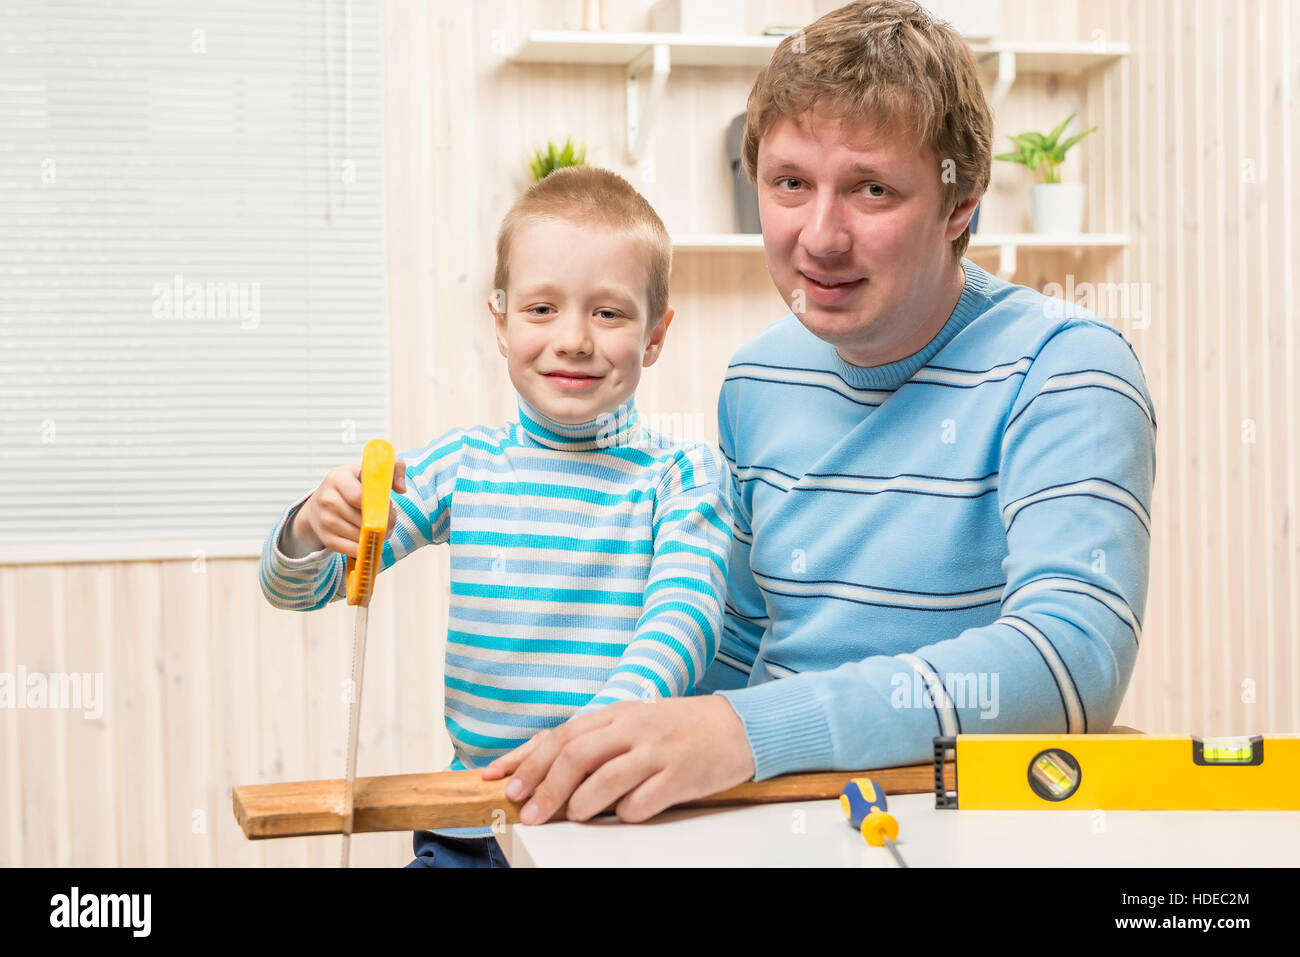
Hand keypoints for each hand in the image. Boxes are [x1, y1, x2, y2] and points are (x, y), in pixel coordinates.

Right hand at [289, 459, 407, 557]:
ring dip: (376, 536)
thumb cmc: (350, 486)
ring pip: (360, 535)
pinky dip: (366, 548)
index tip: (389, 506)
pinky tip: (370, 540)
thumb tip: (402, 488)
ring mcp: (325, 520)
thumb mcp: (367, 470)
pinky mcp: (327, 539)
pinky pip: (353, 549)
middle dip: (383, 523)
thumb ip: (393, 468)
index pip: (359, 496)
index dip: (379, 505)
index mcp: (338, 478)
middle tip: (389, 521)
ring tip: (380, 528)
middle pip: (362, 518)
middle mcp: (328, 499)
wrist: (318, 505)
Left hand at [481, 694, 755, 824]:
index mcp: (617, 713)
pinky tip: (625, 813)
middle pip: (576, 756)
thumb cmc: (677, 728)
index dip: (527, 760)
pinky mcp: (680, 777)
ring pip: (604, 779)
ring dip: (580, 804)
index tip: (503, 783)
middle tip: (529, 813)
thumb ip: (593, 740)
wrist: (737, 727)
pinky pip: (641, 802)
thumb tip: (541, 763)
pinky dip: (625, 813)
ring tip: (574, 816)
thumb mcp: (632, 723)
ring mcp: (657, 752)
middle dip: (545, 788)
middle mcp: (634, 729)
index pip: (561, 735)